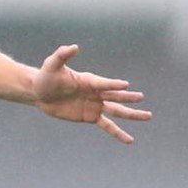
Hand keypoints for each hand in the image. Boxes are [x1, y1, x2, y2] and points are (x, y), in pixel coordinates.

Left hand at [32, 44, 150, 142]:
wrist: (40, 93)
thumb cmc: (46, 76)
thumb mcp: (52, 65)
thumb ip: (62, 55)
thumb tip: (73, 47)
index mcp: (90, 80)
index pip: (103, 83)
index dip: (112, 85)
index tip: (125, 85)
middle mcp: (96, 93)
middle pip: (114, 96)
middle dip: (127, 98)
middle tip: (140, 97)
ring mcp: (95, 105)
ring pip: (117, 111)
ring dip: (132, 114)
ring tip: (147, 116)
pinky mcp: (90, 117)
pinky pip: (108, 126)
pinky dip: (118, 133)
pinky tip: (129, 140)